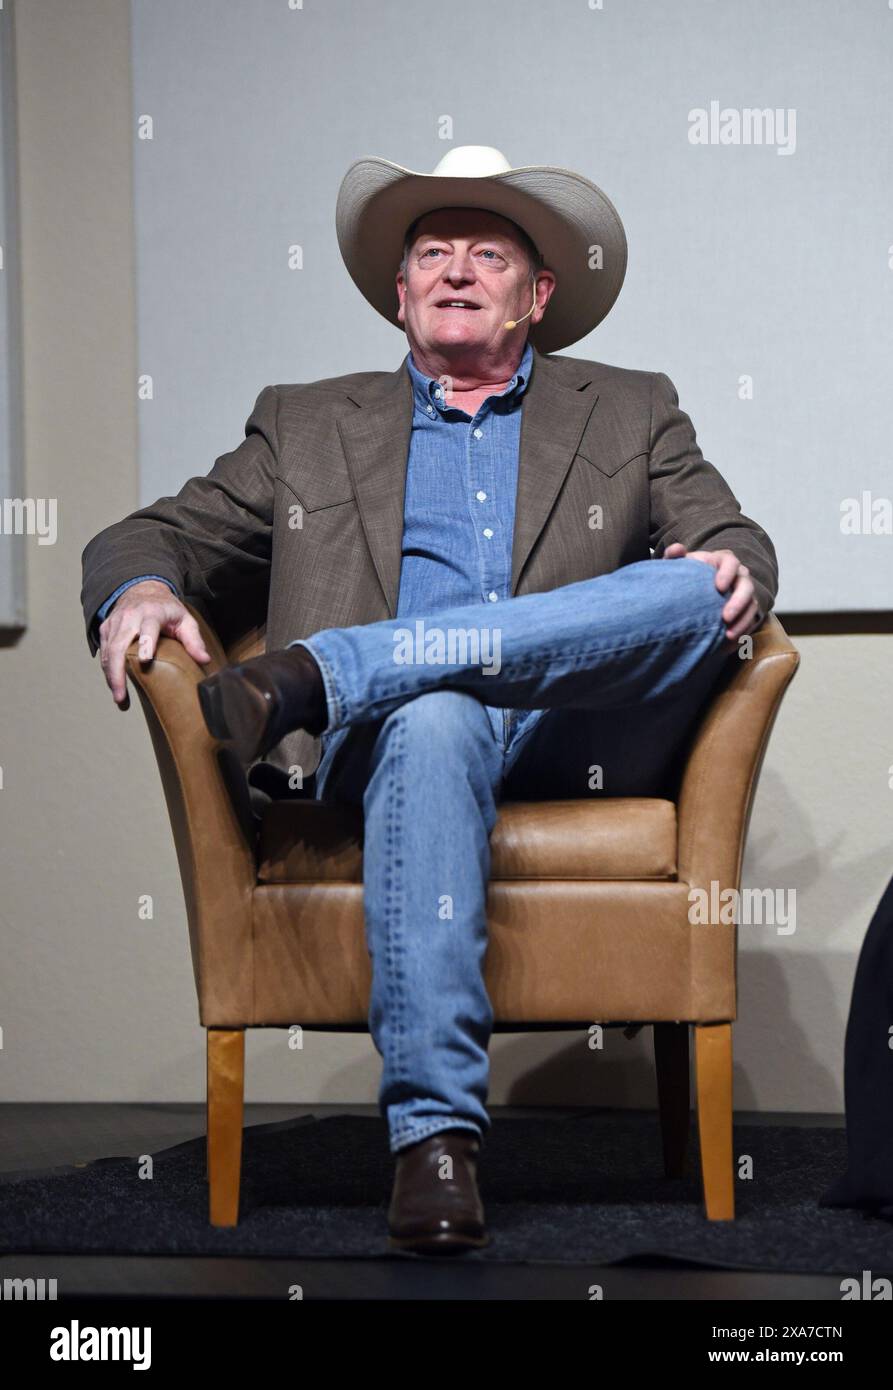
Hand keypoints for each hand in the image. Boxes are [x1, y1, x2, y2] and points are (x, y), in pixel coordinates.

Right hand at [98, 580, 211, 708]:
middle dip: (118, 672)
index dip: (146, 643)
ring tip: (119, 698)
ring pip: (108, 652)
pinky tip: (114, 685)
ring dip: (111, 677)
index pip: (148, 628)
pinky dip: (107, 670)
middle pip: (119, 645)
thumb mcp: (185, 619)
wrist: (143, 589)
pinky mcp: (106, 629)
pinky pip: (104, 652)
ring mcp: (115, 623)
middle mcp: (130, 617)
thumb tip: (204, 660)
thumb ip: (194, 640)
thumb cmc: (166, 609)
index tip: (144, 661)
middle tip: (121, 697)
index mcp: (152, 612)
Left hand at [662, 542, 761, 641]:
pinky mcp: (746, 609)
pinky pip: (751, 620)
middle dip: (738, 601)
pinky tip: (731, 642)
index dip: (727, 573)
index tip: (719, 587)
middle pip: (746, 585)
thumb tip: (676, 549)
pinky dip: (743, 630)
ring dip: (743, 620)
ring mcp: (745, 593)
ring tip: (729, 635)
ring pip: (751, 605)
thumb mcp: (679, 564)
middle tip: (725, 617)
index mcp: (723, 560)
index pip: (731, 562)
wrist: (695, 590)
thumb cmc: (688, 574)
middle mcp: (738, 575)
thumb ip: (675, 556)